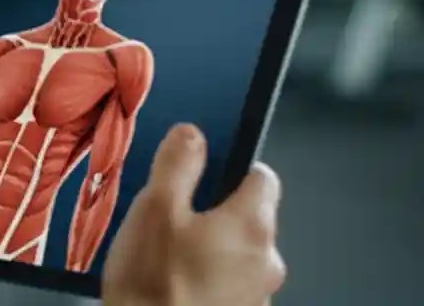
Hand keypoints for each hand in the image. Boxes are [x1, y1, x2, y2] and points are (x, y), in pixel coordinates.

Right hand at [102, 124, 285, 305]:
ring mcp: (260, 297)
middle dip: (217, 215)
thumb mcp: (155, 209)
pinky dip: (211, 283)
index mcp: (252, 223)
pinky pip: (231, 288)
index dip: (233, 169)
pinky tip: (177, 288)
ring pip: (240, 257)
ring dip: (214, 252)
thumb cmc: (155, 280)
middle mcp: (268, 260)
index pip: (263, 176)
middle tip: (172, 222)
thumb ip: (178, 164)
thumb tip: (194, 133)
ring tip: (170, 260)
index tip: (201, 177)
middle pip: (250, 220)